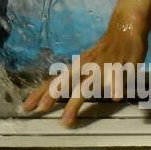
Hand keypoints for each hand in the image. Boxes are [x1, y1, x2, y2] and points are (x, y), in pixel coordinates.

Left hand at [24, 18, 149, 126]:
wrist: (124, 29)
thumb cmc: (103, 51)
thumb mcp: (85, 64)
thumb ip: (74, 79)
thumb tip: (55, 92)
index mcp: (76, 67)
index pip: (53, 80)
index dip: (40, 93)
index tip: (26, 107)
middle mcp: (85, 67)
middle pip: (65, 82)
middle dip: (51, 95)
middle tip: (40, 109)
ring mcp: (101, 67)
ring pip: (86, 86)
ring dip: (74, 103)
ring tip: (66, 120)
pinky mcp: (119, 67)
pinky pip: (117, 78)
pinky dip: (116, 87)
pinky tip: (114, 97)